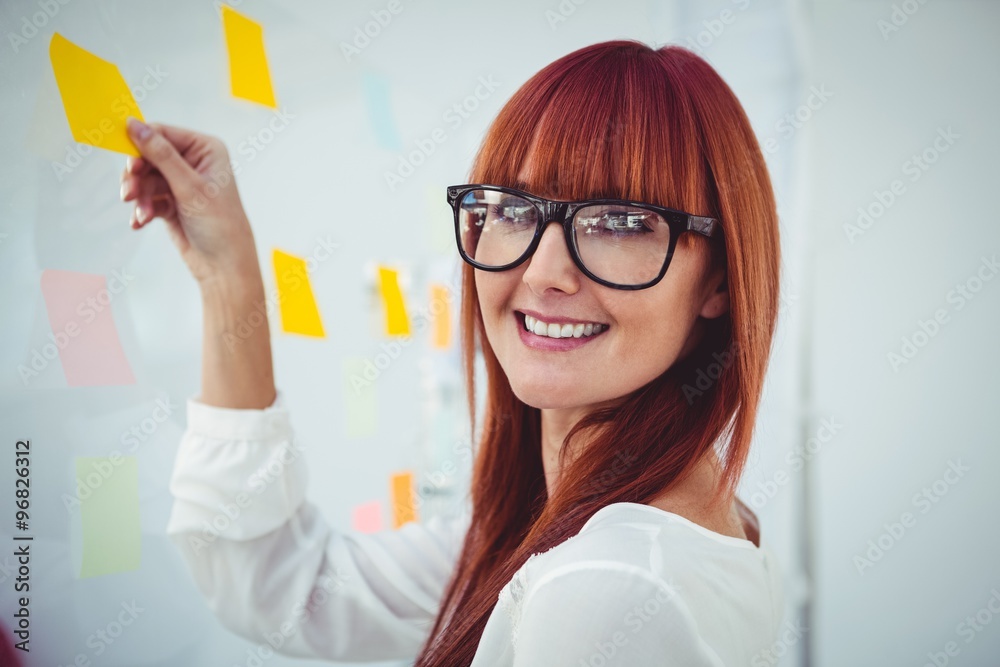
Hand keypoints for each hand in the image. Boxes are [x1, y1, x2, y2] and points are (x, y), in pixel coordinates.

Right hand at [120, 118, 259, 286]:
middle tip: (128, 192)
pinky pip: (148, 199)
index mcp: (206, 149)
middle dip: (137, 176)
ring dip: (140, 197)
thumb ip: (160, 155)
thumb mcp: (189, 186)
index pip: (163, 134)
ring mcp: (182, 183)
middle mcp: (194, 163)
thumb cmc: (219, 224)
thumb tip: (134, 125)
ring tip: (143, 214)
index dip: (140, 143)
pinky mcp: (172, 203)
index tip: (126, 160)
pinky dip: (143, 210)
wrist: (224, 266)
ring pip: (145, 180)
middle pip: (149, 157)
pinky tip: (141, 222)